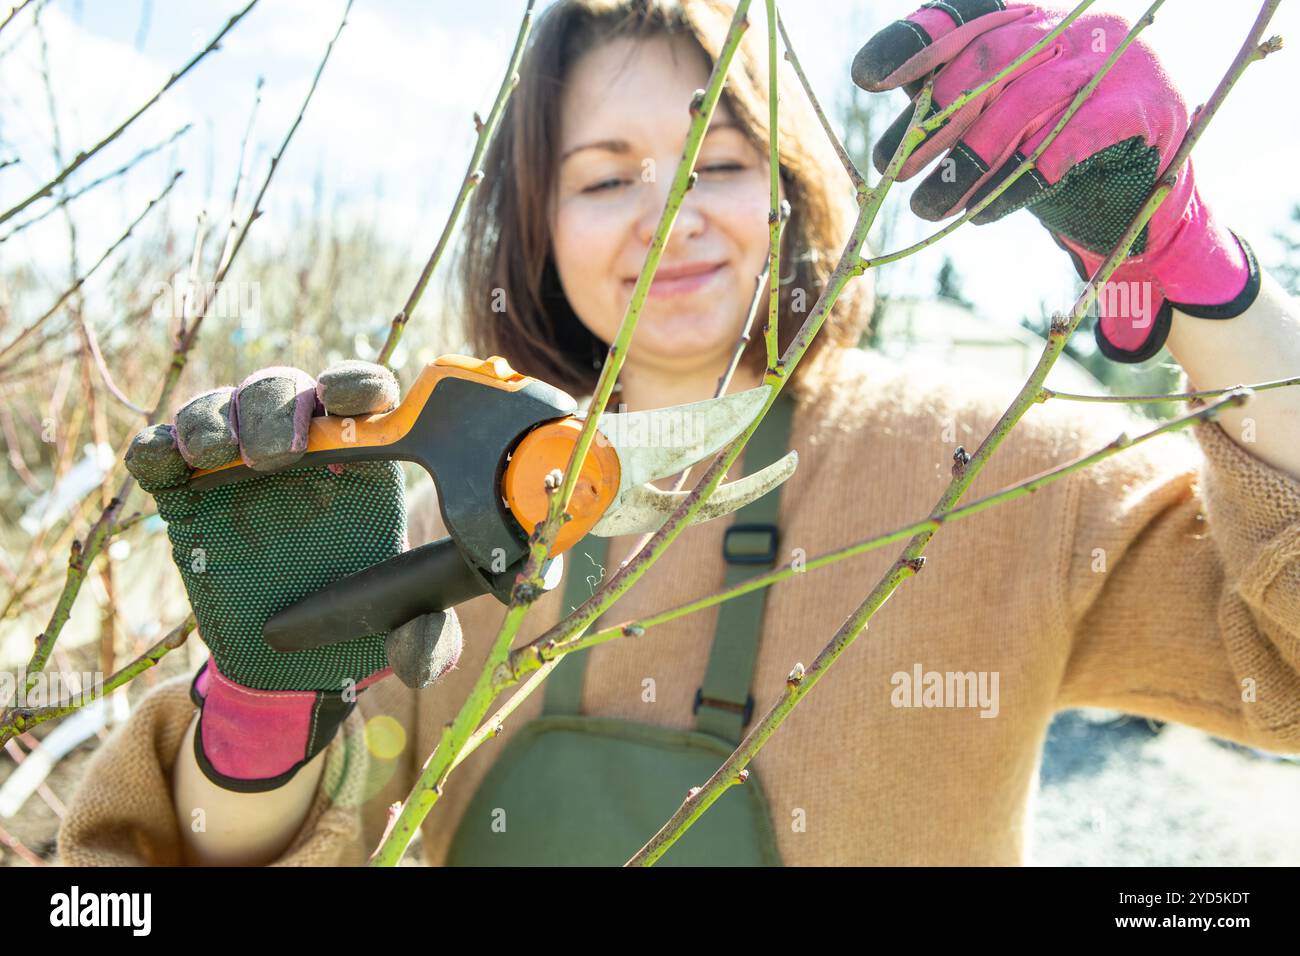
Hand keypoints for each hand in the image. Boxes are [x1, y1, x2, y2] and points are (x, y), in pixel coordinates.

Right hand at [125, 361, 462, 791]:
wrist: (291, 668)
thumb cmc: (361, 628)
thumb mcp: (406, 641)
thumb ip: (425, 641)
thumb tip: (416, 646)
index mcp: (364, 460)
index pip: (364, 397)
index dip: (357, 385)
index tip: (351, 400)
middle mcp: (299, 447)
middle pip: (285, 391)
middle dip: (276, 408)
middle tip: (274, 455)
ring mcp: (236, 465)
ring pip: (220, 407)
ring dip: (214, 418)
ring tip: (218, 455)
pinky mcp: (184, 494)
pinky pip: (160, 452)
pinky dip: (157, 446)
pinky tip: (166, 460)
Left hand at [851, 0, 1259, 361]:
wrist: (1141, 195)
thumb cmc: (1056, 151)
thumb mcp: (1000, 115)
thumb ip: (956, 96)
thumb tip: (892, 96)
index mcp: (1039, 16)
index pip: (971, 11)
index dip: (916, 40)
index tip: (868, 77)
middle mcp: (1080, 25)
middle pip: (992, 58)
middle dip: (934, 119)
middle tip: (894, 169)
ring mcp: (1118, 61)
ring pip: (1024, 104)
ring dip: (965, 163)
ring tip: (928, 207)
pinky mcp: (1144, 109)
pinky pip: (1064, 146)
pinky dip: (1015, 184)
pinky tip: (983, 212)